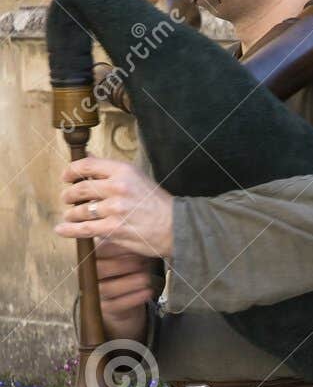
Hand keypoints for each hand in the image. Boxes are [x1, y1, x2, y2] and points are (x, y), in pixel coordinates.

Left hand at [56, 157, 173, 257]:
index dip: (71, 170)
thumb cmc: (158, 204)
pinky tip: (62, 230)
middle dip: (69, 195)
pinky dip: (70, 230)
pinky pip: (85, 228)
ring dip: (71, 214)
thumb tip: (88, 157)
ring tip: (70, 216)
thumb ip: (111, 170)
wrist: (176, 227)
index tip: (66, 177)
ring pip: (81, 210)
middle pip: (81, 188)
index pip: (87, 165)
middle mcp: (117, 188)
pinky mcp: (114, 229)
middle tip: (67, 198)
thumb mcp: (137, 177)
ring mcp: (115, 209)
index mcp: (123, 171)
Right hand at [93, 244, 162, 343]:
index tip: (132, 243)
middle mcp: (90, 276)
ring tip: (146, 278)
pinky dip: (134, 298)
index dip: (114, 248)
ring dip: (129, 282)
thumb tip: (139, 228)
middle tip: (141, 261)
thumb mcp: (125, 254)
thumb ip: (126, 242)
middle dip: (121, 264)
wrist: (125, 297)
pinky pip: (117, 305)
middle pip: (99, 269)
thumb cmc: (126, 268)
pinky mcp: (106, 309)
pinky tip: (148, 292)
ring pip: (108, 288)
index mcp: (92, 259)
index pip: (97, 251)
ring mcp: (96, 293)